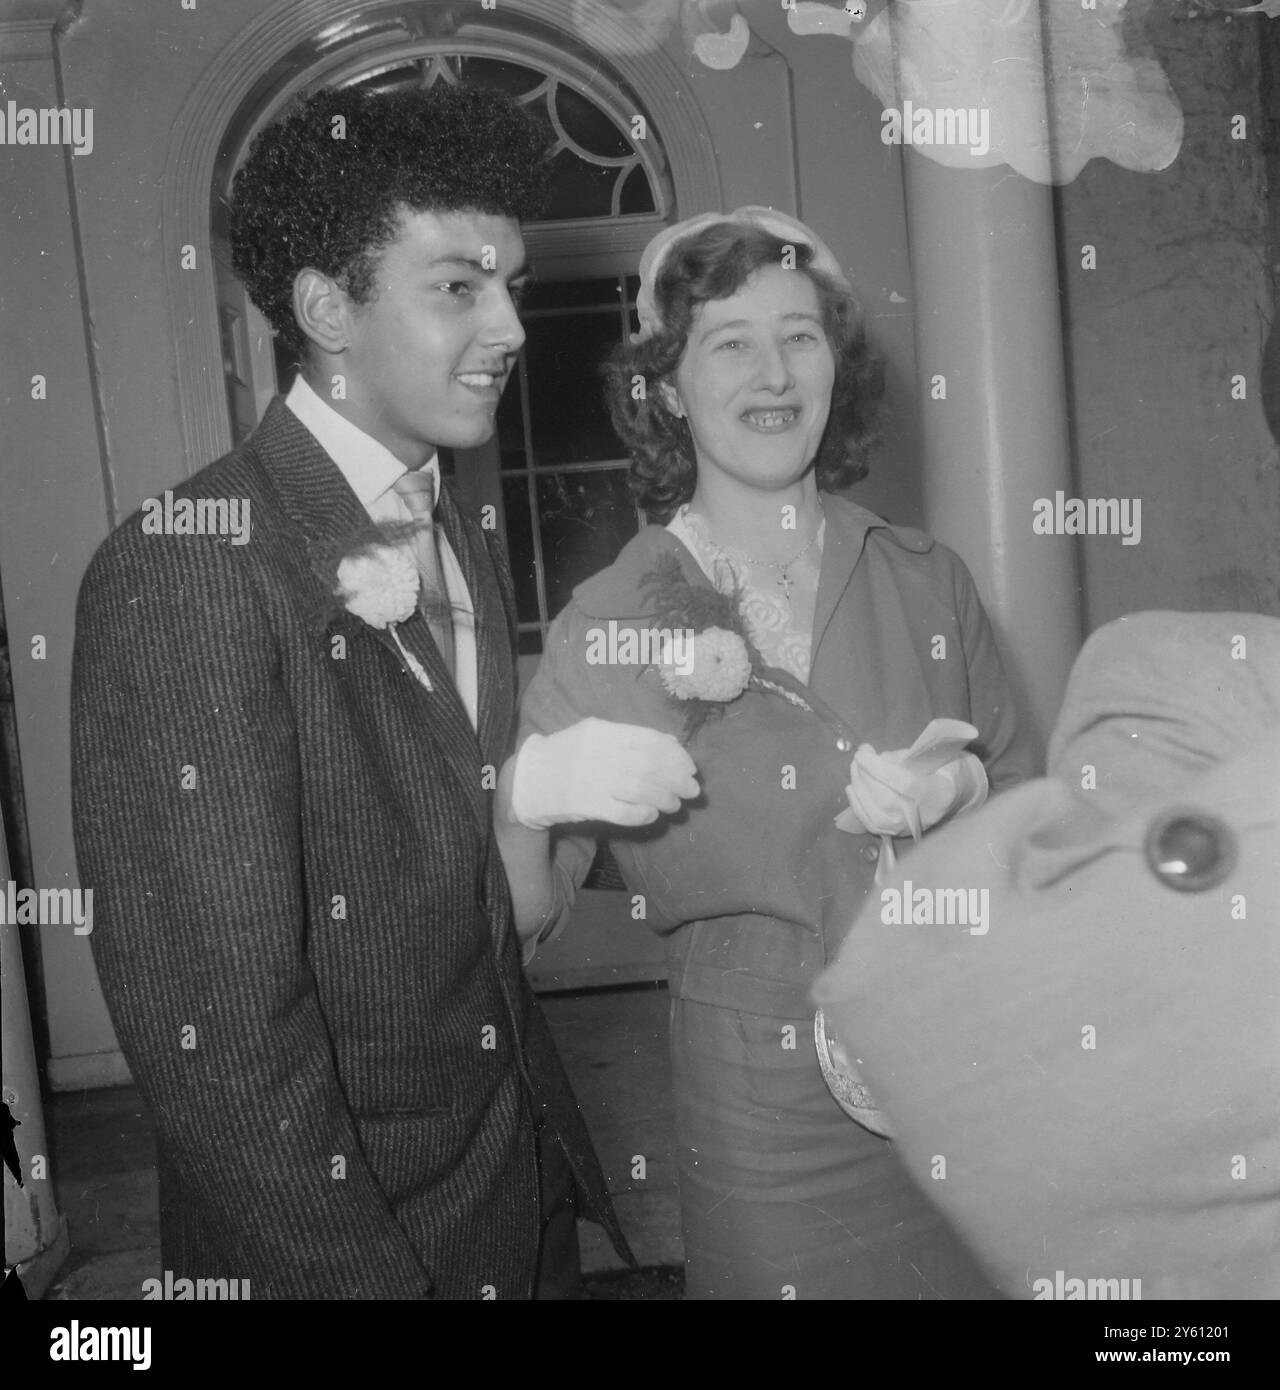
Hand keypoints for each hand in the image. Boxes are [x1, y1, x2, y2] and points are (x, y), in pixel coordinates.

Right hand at [508, 719, 699, 829]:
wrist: (527, 780)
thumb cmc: (567, 756)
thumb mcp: (594, 736)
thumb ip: (630, 738)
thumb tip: (673, 743)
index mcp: (601, 730)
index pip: (650, 740)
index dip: (677, 756)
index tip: (690, 768)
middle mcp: (596, 752)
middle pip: (650, 765)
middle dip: (678, 780)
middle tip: (692, 791)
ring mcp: (589, 778)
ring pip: (641, 789)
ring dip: (665, 799)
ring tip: (674, 805)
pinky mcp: (584, 804)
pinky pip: (623, 812)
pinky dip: (643, 815)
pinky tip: (650, 815)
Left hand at [834, 719, 987, 839]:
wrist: (959, 794)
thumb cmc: (947, 769)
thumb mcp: (936, 754)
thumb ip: (908, 757)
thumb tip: (876, 758)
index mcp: (940, 792)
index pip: (904, 783)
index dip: (879, 768)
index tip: (864, 752)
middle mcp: (927, 815)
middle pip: (887, 800)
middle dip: (865, 776)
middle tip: (859, 757)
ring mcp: (913, 828)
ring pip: (876, 816)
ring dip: (859, 790)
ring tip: (855, 770)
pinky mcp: (900, 833)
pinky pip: (873, 825)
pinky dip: (858, 806)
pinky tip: (852, 789)